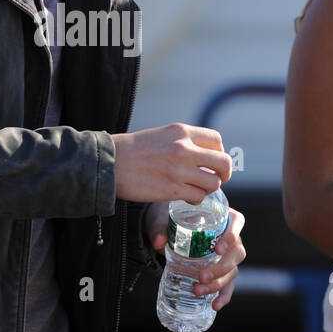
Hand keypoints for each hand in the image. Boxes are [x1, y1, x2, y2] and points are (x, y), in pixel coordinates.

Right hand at [111, 123, 232, 202]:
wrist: (109, 162)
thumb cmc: (133, 150)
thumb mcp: (161, 135)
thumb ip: (183, 141)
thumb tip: (204, 154)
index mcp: (181, 132)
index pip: (217, 141)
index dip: (218, 153)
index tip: (211, 162)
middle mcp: (184, 149)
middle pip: (223, 163)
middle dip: (223, 174)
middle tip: (214, 178)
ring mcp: (179, 170)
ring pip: (213, 183)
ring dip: (207, 188)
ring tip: (194, 188)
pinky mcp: (172, 190)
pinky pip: (198, 197)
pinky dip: (195, 198)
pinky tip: (185, 196)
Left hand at [144, 203, 245, 312]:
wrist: (167, 230)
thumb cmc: (171, 219)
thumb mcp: (163, 219)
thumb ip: (160, 229)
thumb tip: (159, 242)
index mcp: (222, 218)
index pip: (237, 223)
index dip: (232, 236)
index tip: (217, 249)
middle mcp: (230, 238)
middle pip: (237, 253)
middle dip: (221, 267)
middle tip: (201, 276)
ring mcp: (227, 257)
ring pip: (232, 271)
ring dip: (218, 283)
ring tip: (197, 290)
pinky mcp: (221, 272)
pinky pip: (228, 285)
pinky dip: (223, 296)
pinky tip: (215, 305)